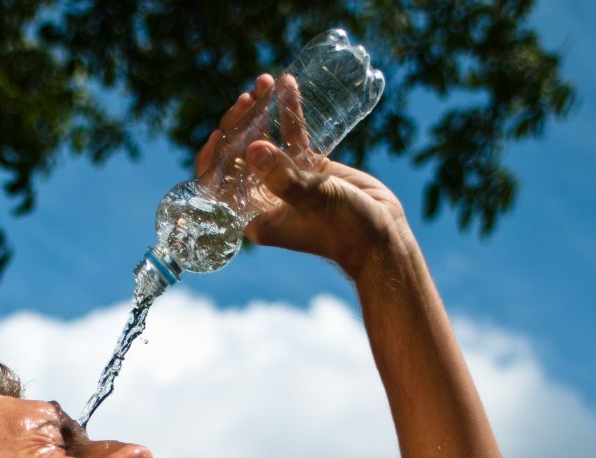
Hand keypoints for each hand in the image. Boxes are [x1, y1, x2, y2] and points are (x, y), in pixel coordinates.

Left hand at [194, 74, 410, 279]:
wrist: (382, 237)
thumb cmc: (345, 230)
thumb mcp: (313, 201)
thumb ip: (283, 177)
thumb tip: (254, 149)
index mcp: (255, 215)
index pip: (219, 185)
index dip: (213, 159)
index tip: (219, 133)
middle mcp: (265, 198)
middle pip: (239, 156)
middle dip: (238, 125)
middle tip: (247, 99)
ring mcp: (287, 181)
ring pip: (264, 141)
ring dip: (261, 112)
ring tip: (264, 82)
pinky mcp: (310, 168)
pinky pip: (292, 136)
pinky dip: (288, 112)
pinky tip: (287, 84)